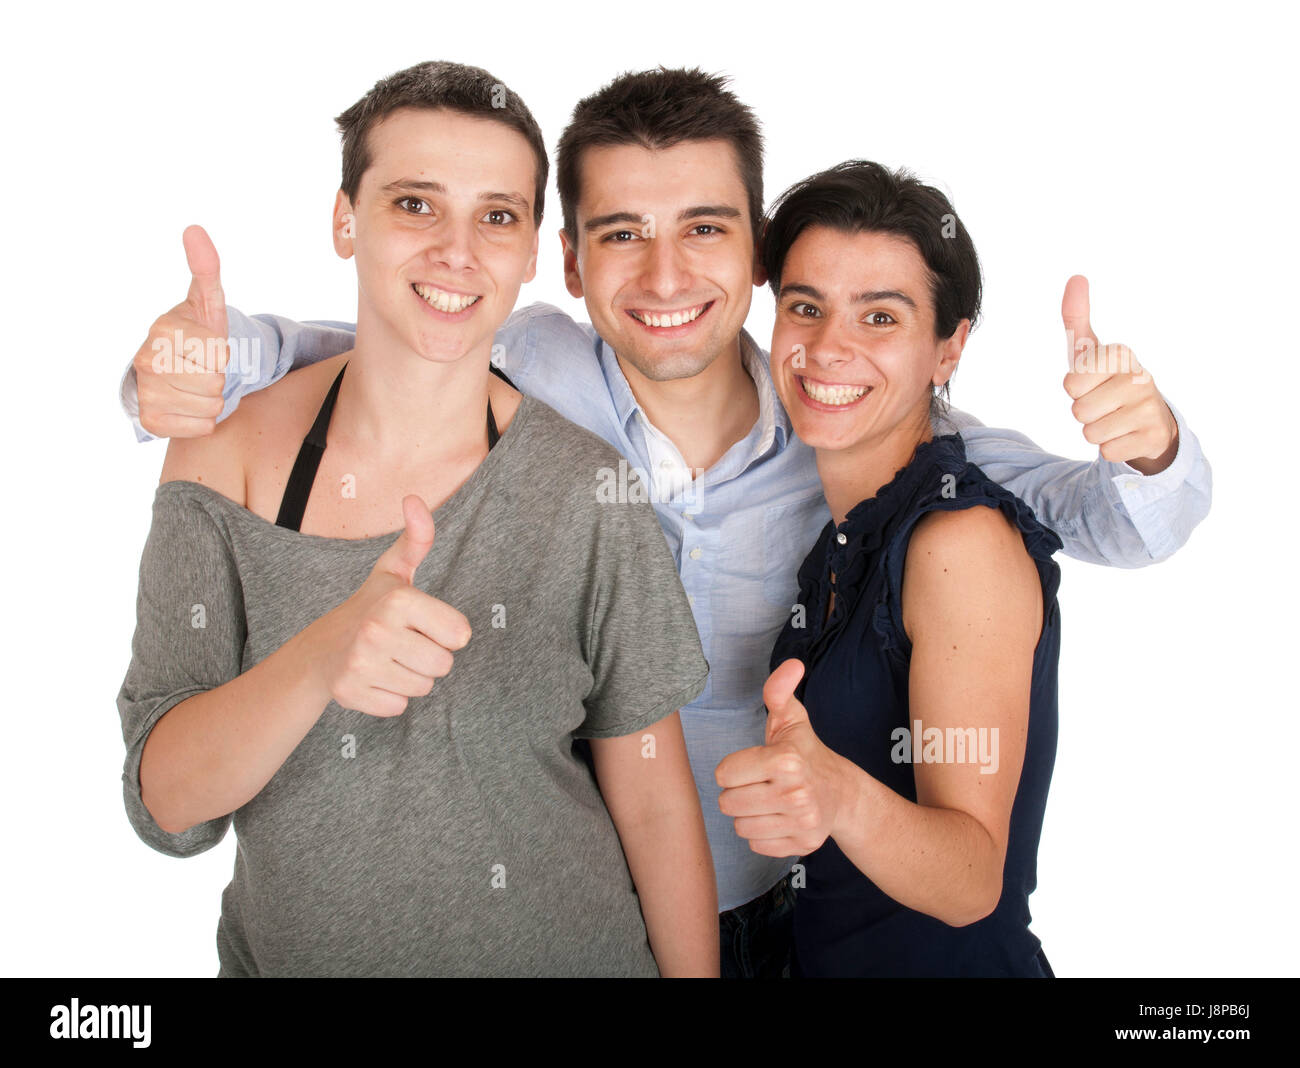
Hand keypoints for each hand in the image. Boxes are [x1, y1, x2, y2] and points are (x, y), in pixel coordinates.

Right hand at [132, 225, 230, 438]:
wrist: (171, 368)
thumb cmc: (195, 332)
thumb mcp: (206, 300)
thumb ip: (206, 268)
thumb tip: (194, 230)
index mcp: (163, 329)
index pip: (219, 354)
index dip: (223, 352)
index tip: (208, 346)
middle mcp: (146, 360)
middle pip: (216, 382)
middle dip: (219, 376)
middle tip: (204, 367)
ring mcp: (146, 392)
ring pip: (212, 406)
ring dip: (214, 398)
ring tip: (197, 384)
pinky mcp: (150, 420)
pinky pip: (201, 427)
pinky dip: (203, 420)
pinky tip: (189, 404)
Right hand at [307, 495, 471, 717]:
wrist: (322, 649)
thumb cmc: (372, 607)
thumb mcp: (395, 571)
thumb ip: (417, 538)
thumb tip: (415, 499)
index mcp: (399, 599)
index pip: (461, 635)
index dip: (445, 631)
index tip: (420, 623)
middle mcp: (377, 630)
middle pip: (443, 665)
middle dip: (429, 658)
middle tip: (402, 644)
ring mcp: (361, 663)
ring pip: (423, 688)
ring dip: (410, 678)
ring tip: (388, 659)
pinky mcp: (350, 693)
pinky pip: (399, 706)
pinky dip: (389, 697)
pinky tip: (373, 677)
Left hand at [715, 659, 845, 856]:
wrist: (842, 793)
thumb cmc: (805, 753)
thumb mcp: (791, 719)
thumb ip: (779, 691)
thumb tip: (792, 665)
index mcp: (786, 760)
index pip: (724, 774)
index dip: (734, 769)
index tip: (754, 765)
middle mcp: (795, 793)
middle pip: (727, 803)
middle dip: (739, 793)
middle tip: (760, 783)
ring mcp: (801, 822)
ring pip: (740, 826)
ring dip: (749, 814)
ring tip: (769, 800)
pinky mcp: (803, 845)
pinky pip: (756, 844)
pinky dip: (763, 833)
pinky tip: (779, 819)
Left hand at [1062, 275, 1178, 473]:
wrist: (1148, 420)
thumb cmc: (1108, 381)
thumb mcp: (1090, 351)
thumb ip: (1077, 318)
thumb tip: (1076, 278)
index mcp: (1121, 354)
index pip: (1072, 382)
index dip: (1076, 388)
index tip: (1093, 382)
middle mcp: (1140, 377)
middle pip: (1079, 410)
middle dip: (1084, 412)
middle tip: (1104, 404)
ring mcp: (1150, 408)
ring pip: (1090, 433)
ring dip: (1096, 431)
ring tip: (1115, 419)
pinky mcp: (1154, 436)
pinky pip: (1107, 452)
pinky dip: (1111, 448)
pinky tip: (1127, 435)